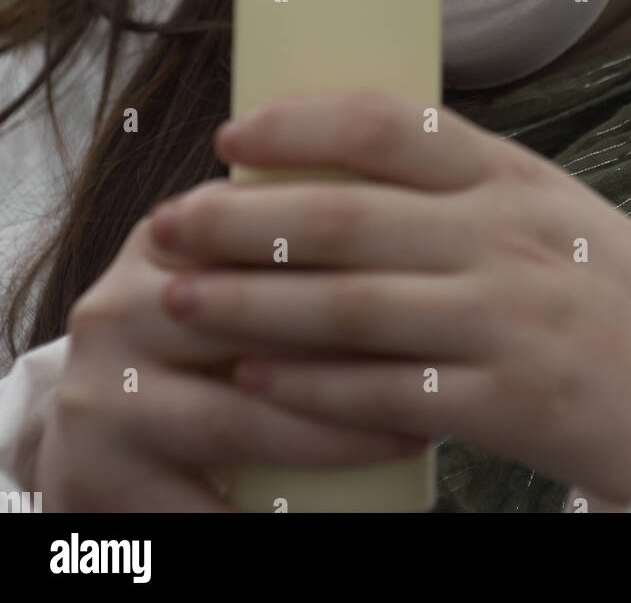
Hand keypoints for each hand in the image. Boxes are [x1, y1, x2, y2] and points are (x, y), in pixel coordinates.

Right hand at [33, 204, 428, 511]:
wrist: (98, 434)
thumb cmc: (196, 345)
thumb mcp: (218, 272)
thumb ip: (286, 230)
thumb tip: (423, 203)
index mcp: (163, 238)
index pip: (260, 230)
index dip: (349, 251)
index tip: (431, 273)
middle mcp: (121, 305)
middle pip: (253, 320)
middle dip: (355, 346)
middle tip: (442, 360)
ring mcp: (104, 392)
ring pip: (240, 417)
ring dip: (335, 435)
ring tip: (414, 438)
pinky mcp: (100, 472)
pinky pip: (202, 507)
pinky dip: (272, 517)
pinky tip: (340, 513)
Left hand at [151, 90, 630, 504]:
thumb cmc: (611, 287)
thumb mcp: (548, 207)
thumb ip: (459, 186)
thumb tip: (341, 164)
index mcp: (512, 175)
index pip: (386, 125)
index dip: (296, 124)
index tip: (231, 135)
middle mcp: (503, 236)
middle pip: (344, 218)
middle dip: (239, 219)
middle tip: (166, 223)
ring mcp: (506, 319)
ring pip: (349, 308)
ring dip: (250, 304)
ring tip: (179, 299)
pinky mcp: (509, 404)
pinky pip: (386, 396)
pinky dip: (310, 390)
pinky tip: (252, 381)